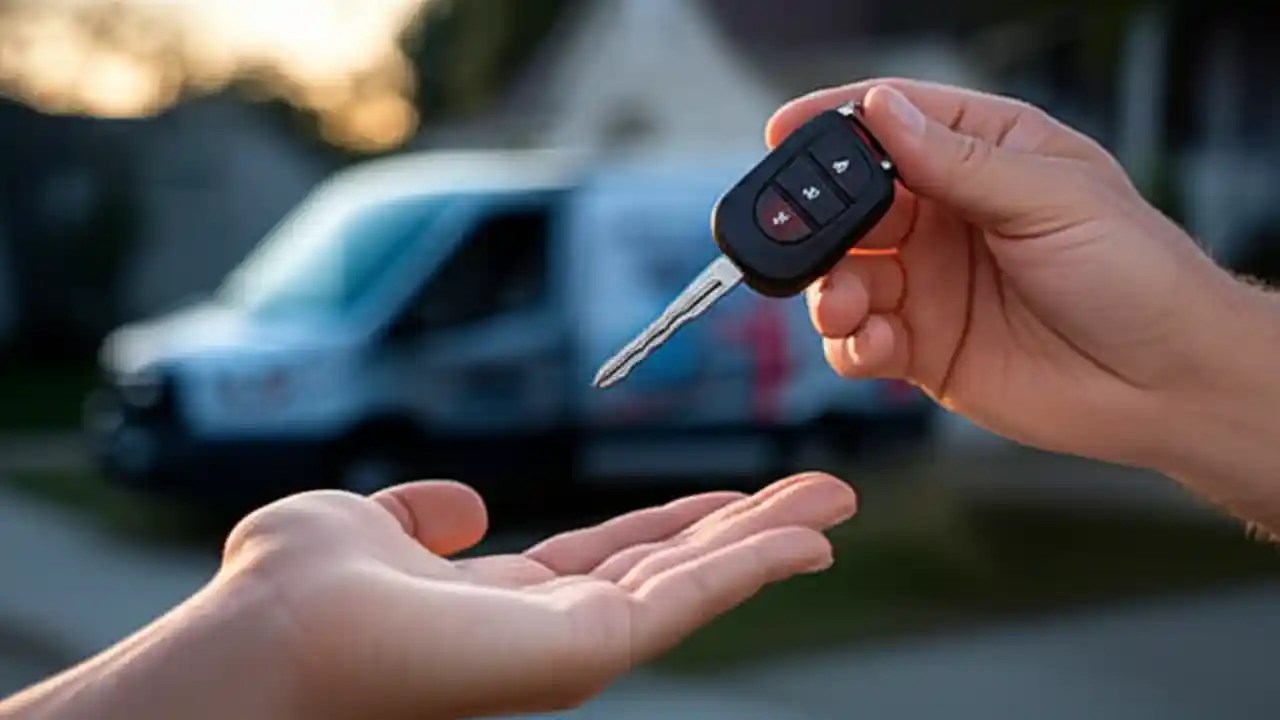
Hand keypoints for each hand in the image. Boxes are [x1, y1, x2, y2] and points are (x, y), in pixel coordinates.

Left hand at [218, 474, 855, 718]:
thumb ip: (419, 512)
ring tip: (835, 504)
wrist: (273, 633)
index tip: (731, 500)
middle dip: (750, 533)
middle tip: (821, 498)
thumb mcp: (366, 521)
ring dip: (772, 541)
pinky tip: (807, 537)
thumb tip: (468, 504)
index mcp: (503, 596)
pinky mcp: (593, 648)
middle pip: (675, 570)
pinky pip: (695, 599)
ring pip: (700, 584)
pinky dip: (757, 563)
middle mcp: (549, 625)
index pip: (614, 556)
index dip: (678, 524)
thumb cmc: (292, 589)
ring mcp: (576, 642)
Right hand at [767, 78, 1250, 469]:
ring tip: (848, 307)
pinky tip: (873, 347)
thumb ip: (958, 161)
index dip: (836, 122)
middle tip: (807, 243)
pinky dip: (849, 344)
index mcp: (985, 157)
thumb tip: (883, 111)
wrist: (1165, 385)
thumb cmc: (1136, 276)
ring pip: (844, 276)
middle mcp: (948, 218)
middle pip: (852, 205)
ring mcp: (930, 284)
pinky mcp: (922, 348)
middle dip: (819, 224)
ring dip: (830, 291)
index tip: (784, 129)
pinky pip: (859, 340)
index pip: (895, 122)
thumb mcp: (1051, 197)